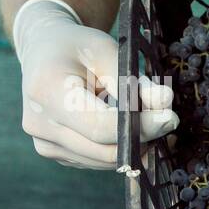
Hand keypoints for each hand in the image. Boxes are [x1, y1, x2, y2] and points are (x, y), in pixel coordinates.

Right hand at [14, 0, 176, 168]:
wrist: (44, 53)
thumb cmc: (76, 47)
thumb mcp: (107, 50)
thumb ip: (134, 80)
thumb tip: (165, 102)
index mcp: (46, 91)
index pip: (100, 126)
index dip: (140, 126)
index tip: (170, 118)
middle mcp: (39, 123)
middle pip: (106, 150)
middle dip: (143, 136)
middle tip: (166, 116)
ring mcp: (45, 143)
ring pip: (106, 160)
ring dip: (134, 143)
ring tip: (141, 114)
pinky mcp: (55, 153)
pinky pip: (98, 160)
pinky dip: (119, 147)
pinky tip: (123, 125)